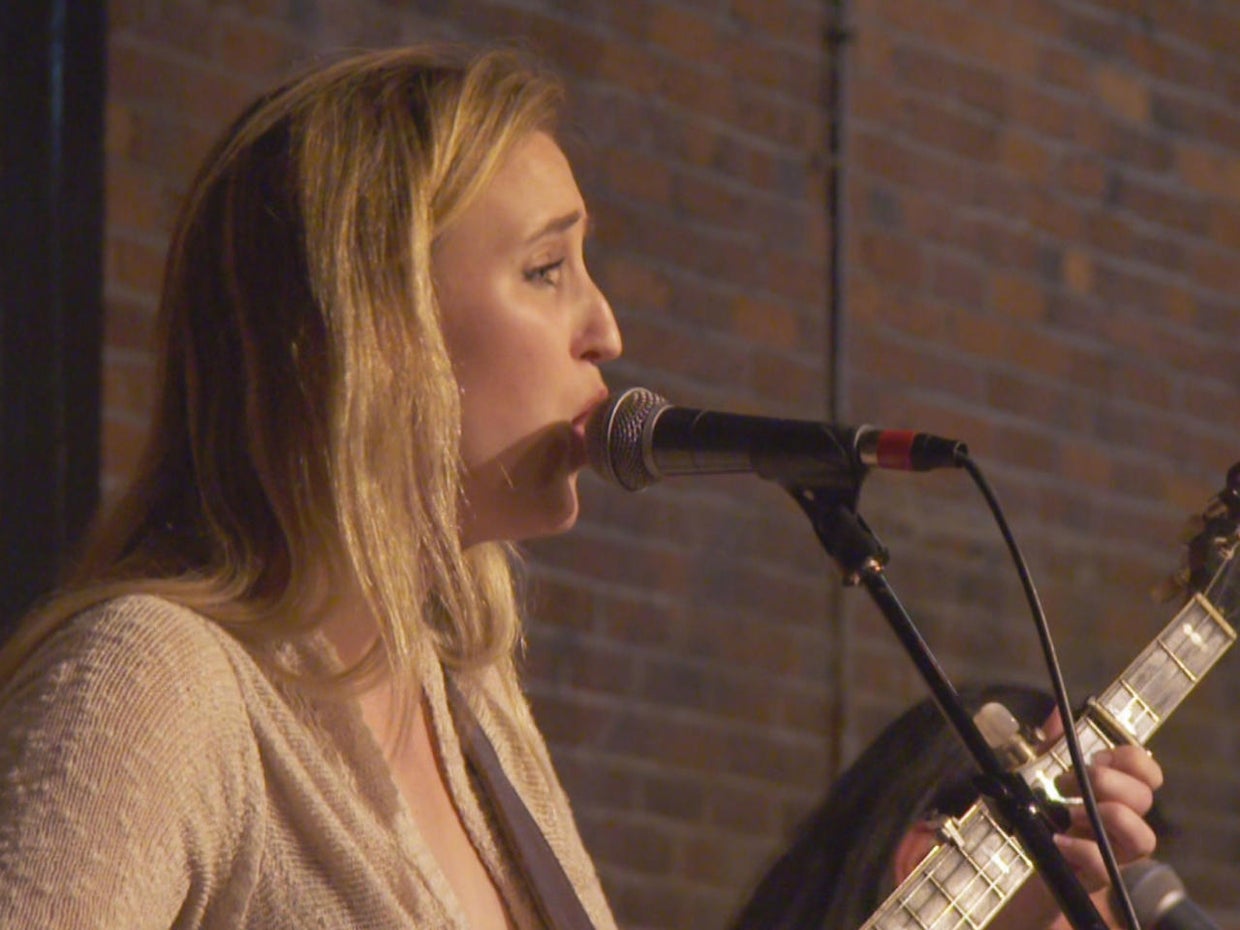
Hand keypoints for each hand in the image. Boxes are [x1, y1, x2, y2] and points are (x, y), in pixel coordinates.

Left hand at [1040, 710, 1162, 886]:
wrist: (1038, 862)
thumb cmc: (1049, 815)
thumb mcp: (1044, 774)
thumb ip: (1052, 744)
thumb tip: (1057, 712)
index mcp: (1118, 793)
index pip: (1148, 772)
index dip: (1129, 760)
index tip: (1095, 758)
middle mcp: (1127, 821)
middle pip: (1144, 797)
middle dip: (1107, 782)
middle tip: (1065, 783)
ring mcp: (1119, 852)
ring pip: (1143, 837)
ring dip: (1109, 816)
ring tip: (1070, 811)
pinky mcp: (1101, 877)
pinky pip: (1107, 867)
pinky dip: (1083, 849)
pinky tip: (1059, 839)